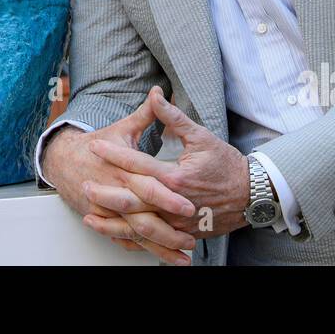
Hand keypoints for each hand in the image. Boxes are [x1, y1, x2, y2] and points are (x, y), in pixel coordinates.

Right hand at [42, 93, 197, 264]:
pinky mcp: (103, 220)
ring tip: (184, 252)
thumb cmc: (98, 144)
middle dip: (167, 228)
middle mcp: (114, 191)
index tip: (189, 205)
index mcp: (121, 169)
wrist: (63, 160)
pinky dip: (144, 250)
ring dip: (160, 245)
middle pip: (142, 214)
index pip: (146, 185)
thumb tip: (159, 92)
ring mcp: (106, 209)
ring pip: (135, 233)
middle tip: (190, 235)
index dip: (167, 197)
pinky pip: (124, 239)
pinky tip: (163, 257)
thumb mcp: (123, 128)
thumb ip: (147, 114)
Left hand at [88, 85, 250, 237]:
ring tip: (89, 215)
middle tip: (83, 185)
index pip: (138, 164)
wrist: (251, 194)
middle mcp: (174, 202)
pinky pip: (152, 239)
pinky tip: (114, 234)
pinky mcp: (182, 234)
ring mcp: (178, 222)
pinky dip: (131, 238)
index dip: (114, 154)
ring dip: (111, 222)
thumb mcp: (200, 136)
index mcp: (176, 176)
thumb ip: (173, 117)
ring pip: (139, 225)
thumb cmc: (226, 164)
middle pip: (132, 199)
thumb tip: (155, 94)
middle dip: (105, 193)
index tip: (94, 146)